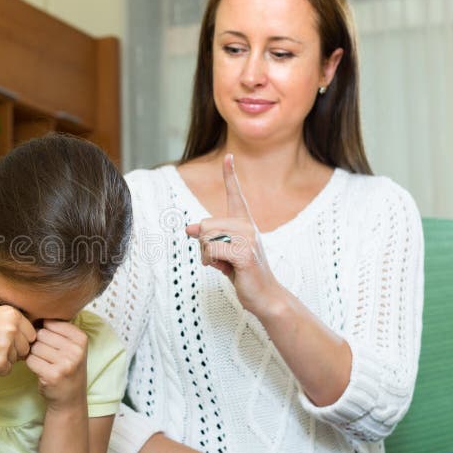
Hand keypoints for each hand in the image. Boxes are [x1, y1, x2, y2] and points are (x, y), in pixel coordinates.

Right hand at [0, 305, 35, 376]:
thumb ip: (15, 325)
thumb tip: (37, 341)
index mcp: (12, 313)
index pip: (32, 334)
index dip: (19, 340)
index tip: (2, 338)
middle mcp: (11, 327)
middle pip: (26, 348)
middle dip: (13, 351)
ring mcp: (6, 345)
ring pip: (17, 360)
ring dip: (4, 360)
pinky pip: (7, 370)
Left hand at [26, 320, 87, 410]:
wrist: (70, 399)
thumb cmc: (67, 368)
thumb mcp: (72, 347)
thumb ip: (59, 330)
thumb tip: (34, 313)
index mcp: (81, 338)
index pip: (51, 323)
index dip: (46, 332)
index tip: (53, 344)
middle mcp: (76, 350)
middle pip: (42, 334)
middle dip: (40, 344)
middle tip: (48, 356)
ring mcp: (65, 363)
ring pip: (35, 347)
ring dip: (35, 355)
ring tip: (46, 364)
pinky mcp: (53, 375)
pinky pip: (30, 360)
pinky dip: (32, 365)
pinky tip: (41, 371)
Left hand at [186, 153, 282, 315]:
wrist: (264, 296)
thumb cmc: (242, 273)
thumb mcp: (221, 252)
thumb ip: (207, 237)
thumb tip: (189, 228)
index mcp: (243, 223)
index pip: (235, 194)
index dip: (230, 175)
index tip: (229, 156)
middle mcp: (247, 226)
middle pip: (205, 223)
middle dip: (203, 244)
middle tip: (219, 259)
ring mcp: (247, 239)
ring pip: (207, 238)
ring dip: (207, 256)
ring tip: (224, 265)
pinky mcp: (244, 253)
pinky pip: (212, 251)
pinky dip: (211, 263)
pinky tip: (224, 270)